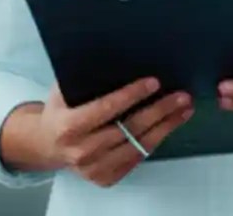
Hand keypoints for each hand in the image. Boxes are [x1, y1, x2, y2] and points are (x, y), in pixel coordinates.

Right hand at [38, 79, 192, 187]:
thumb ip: (85, 78)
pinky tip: (170, 125)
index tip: (154, 82)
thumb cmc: (60, 111)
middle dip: (160, 110)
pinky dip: (156, 139)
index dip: (131, 95)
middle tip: (182, 96)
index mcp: (69, 126)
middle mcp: (82, 151)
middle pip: (129, 128)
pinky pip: (138, 157)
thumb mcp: (63, 91)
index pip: (106, 109)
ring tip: (184, 109)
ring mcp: (95, 168)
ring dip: (166, 126)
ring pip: (139, 145)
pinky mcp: (106, 178)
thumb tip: (116, 55)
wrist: (48, 146)